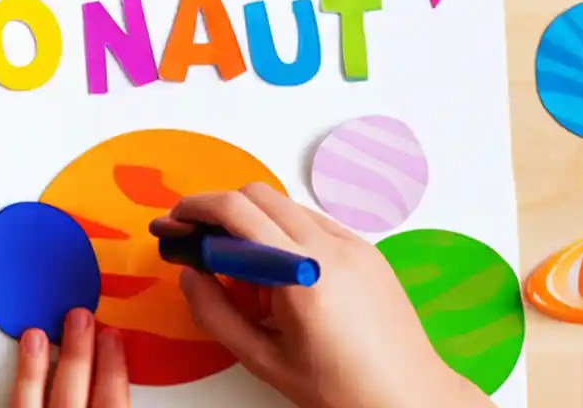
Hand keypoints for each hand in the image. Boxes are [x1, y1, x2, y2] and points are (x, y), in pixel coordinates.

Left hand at [0, 308, 128, 407]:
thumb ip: (115, 407)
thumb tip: (117, 394)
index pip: (112, 400)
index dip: (114, 366)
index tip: (112, 334)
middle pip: (72, 393)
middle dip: (76, 352)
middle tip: (78, 315)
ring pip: (27, 405)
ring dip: (30, 370)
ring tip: (31, 334)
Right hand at [151, 185, 493, 407]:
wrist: (409, 399)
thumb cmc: (341, 390)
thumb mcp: (263, 359)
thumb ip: (216, 313)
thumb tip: (190, 274)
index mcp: (303, 275)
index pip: (237, 212)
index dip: (195, 209)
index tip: (173, 223)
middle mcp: (331, 248)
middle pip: (258, 196)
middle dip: (219, 210)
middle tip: (195, 240)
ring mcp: (355, 244)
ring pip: (285, 207)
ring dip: (252, 223)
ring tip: (243, 276)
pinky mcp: (368, 249)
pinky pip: (312, 223)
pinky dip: (283, 235)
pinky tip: (280, 278)